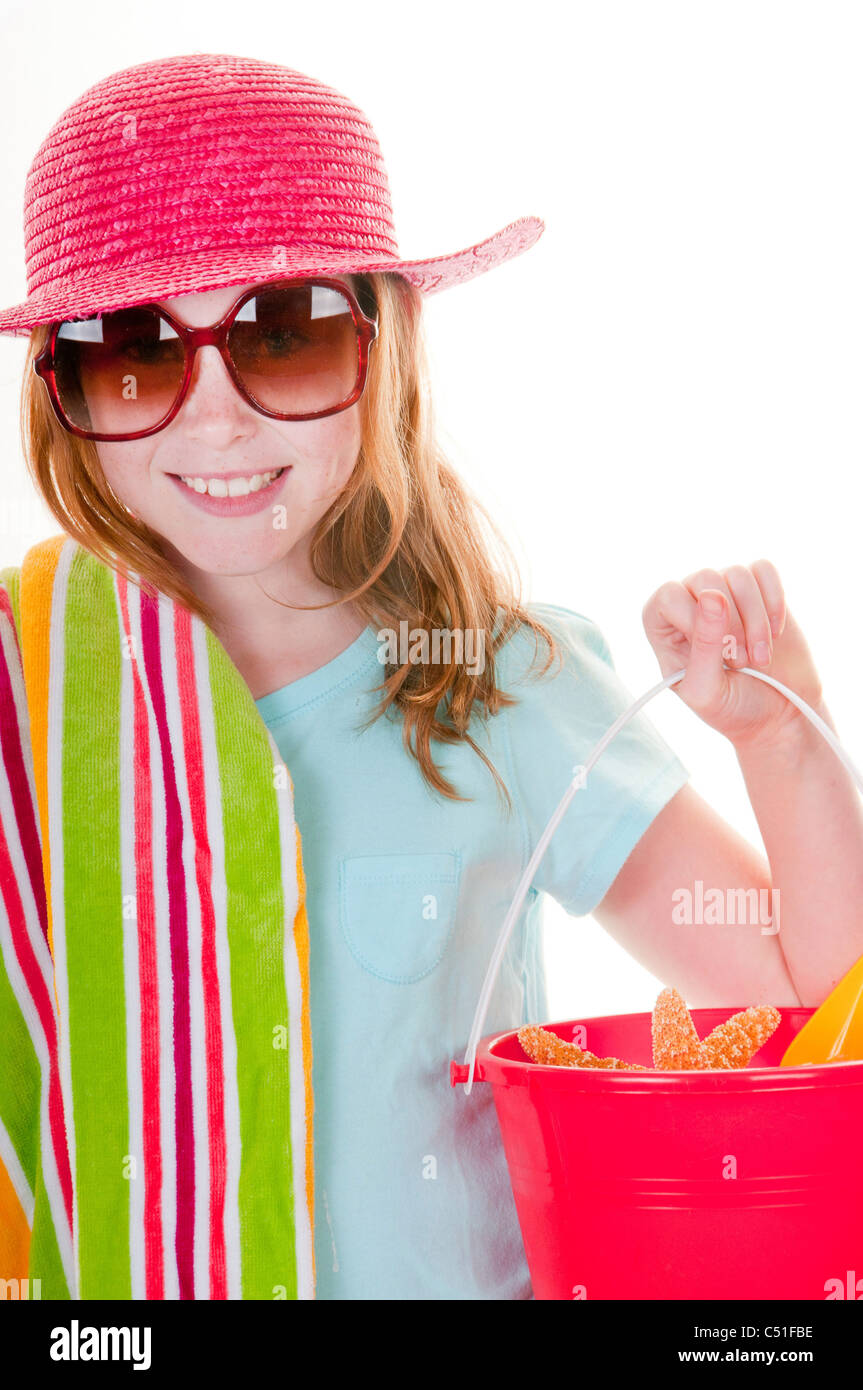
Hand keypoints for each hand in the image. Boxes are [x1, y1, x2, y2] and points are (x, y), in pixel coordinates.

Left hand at [642, 560, 824, 751]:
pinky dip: (775, 602)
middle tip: (742, 662)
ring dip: (756, 619)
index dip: (697, 621)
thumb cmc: (732, 707)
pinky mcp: (758, 591)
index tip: (720, 656)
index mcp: (663, 626)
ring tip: (760, 657)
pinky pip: (764, 570)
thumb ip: (704, 645)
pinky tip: (775, 633)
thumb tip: (712, 596)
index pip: (669, 595)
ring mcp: (725, 593)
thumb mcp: (708, 689)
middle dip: (732, 624)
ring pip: (738, 574)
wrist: (778, 714)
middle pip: (705, 578)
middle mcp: (689, 602)